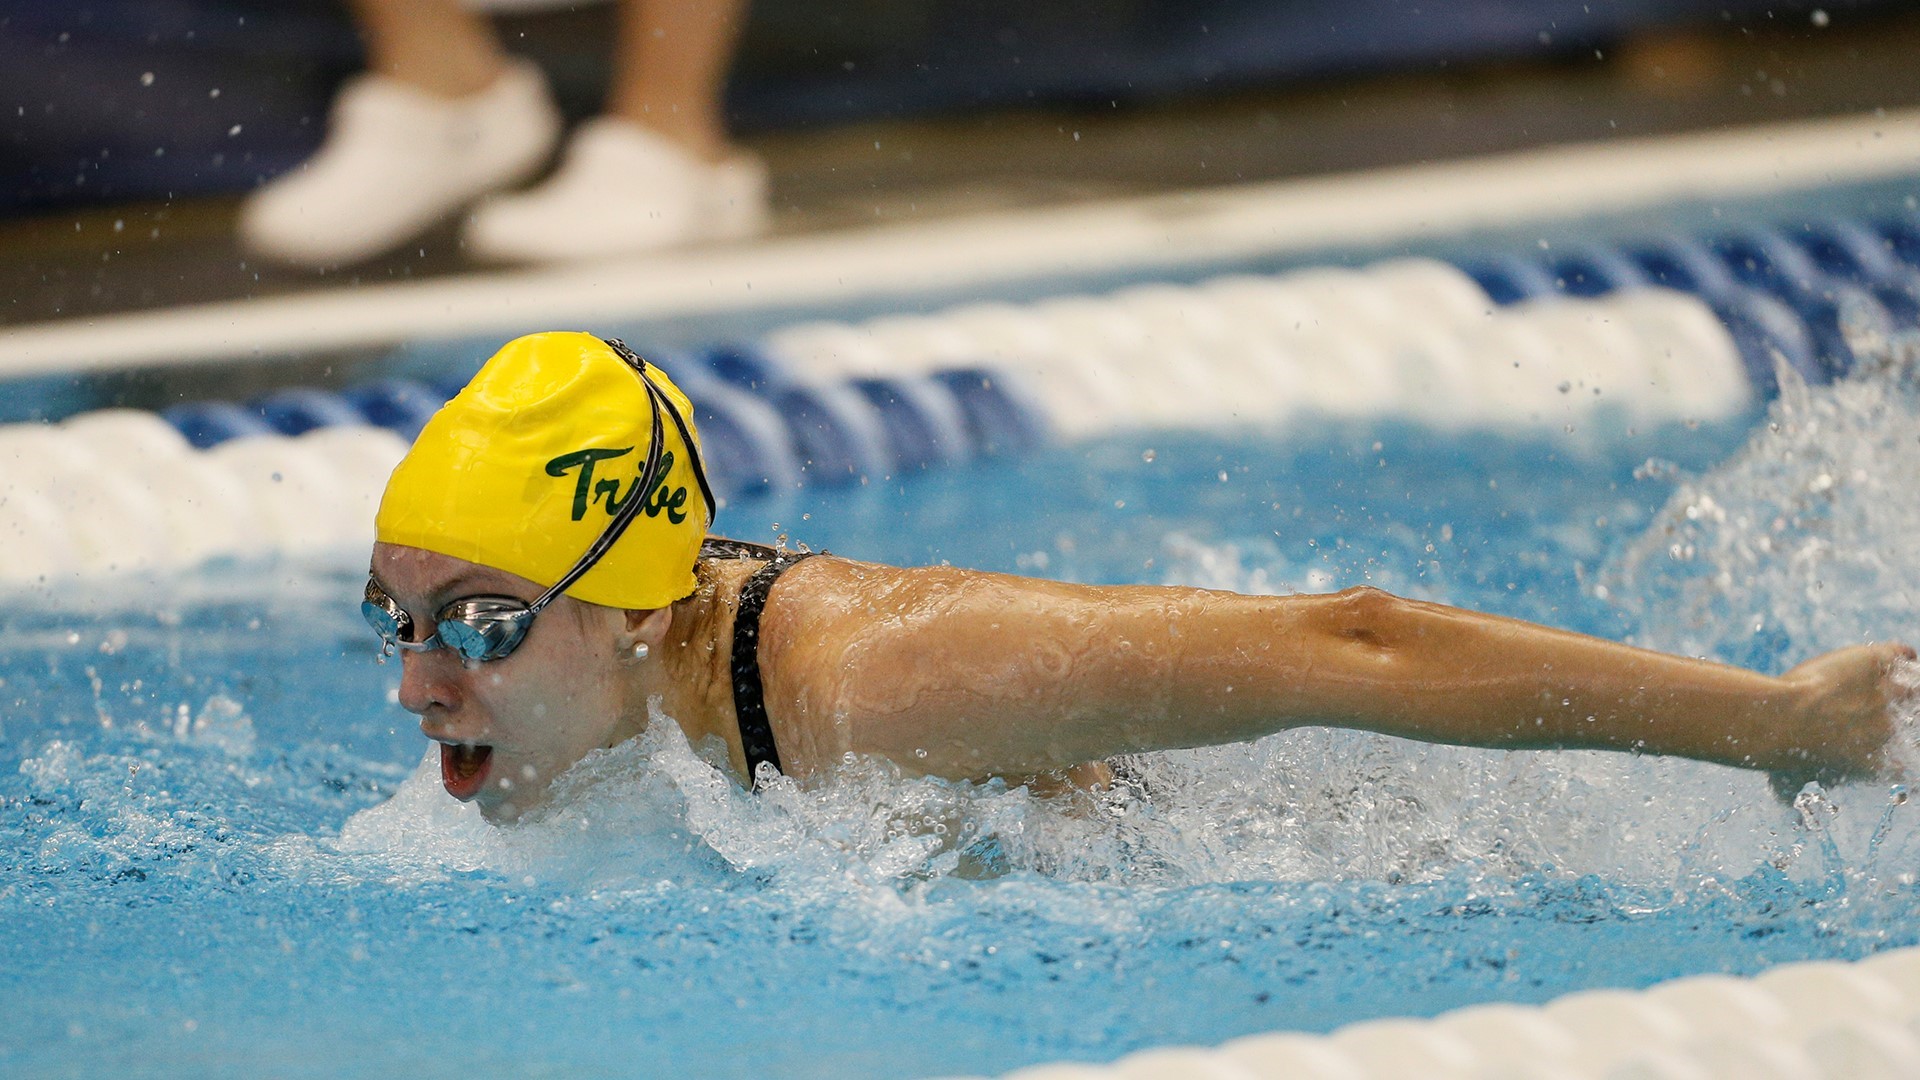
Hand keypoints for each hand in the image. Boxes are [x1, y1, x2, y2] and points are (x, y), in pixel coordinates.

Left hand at [1768, 642, 1916, 795]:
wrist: (1783, 718)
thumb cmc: (1782, 755)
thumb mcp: (1790, 787)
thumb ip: (1798, 798)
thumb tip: (1791, 811)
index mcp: (1878, 762)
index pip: (1907, 768)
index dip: (1902, 760)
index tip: (1897, 756)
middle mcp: (1891, 727)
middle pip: (1914, 718)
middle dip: (1907, 715)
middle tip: (1882, 710)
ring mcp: (1887, 693)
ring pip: (1913, 685)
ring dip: (1906, 683)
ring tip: (1895, 680)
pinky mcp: (1874, 662)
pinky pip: (1899, 655)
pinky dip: (1899, 655)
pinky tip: (1889, 657)